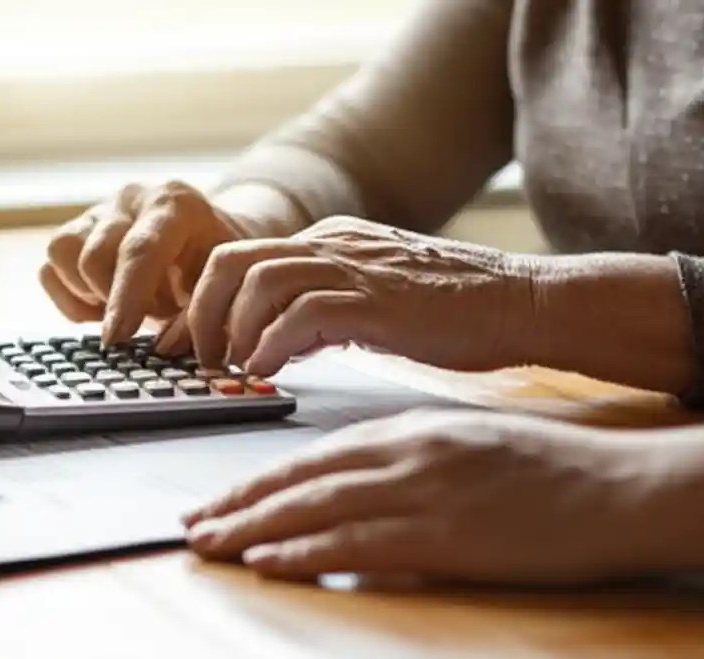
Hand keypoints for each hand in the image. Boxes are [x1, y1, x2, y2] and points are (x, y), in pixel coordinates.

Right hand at [39, 181, 246, 352]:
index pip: (140, 251)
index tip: (117, 338)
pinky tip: (103, 303)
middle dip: (111, 301)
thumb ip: (194, 318)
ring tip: (123, 306)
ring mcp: (99, 210)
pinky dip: (70, 298)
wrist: (207, 241)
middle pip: (93, 257)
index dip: (125, 298)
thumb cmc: (214, 268)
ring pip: (61, 253)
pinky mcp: (75, 230)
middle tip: (144, 319)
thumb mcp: (218, 290)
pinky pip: (49, 269)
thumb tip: (161, 347)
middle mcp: (132, 198)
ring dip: (87, 294)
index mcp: (174, 205)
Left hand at [182, 409, 658, 584]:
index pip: (314, 453)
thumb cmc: (549, 466)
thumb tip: (360, 478)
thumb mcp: (466, 441)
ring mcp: (420, 492)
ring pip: (313, 508)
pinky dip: (303, 553)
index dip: (261, 477)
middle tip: (190, 522)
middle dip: (238, 502)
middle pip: (300, 478)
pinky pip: (354, 544)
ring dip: (251, 528)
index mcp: (408, 430)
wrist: (619, 486)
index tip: (221, 495)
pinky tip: (266, 561)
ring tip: (207, 543)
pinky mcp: (441, 535)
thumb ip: (409, 454)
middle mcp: (403, 454)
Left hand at [186, 215, 541, 373]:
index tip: (184, 343)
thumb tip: (274, 341)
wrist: (520, 301)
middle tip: (197, 359)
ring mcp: (353, 267)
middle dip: (200, 314)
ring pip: (255, 282)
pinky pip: (299, 314)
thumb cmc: (453, 312)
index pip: (237, 260)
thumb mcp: (371, 301)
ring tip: (234, 368)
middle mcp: (330, 245)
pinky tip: (270, 370)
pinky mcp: (375, 299)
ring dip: (232, 332)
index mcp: (327, 242)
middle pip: (229, 261)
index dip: (200, 304)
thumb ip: (321, 311)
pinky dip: (271, 344)